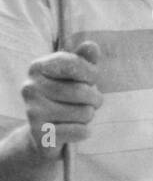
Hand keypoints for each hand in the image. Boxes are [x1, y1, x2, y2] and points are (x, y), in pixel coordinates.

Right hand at [22, 41, 102, 158]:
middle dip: (94, 99)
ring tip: (77, 115)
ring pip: (84, 112)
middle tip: (88, 103)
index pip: (73, 63)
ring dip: (89, 116)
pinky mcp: (41, 134)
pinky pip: (81, 131)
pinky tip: (73, 129)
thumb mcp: (77, 76)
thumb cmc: (66, 98)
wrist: (45, 133)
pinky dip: (84, 132)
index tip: (91, 79)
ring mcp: (33, 112)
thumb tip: (91, 46)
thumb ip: (85, 60)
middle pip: (82, 91)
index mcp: (38, 68)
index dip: (91, 73)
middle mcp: (30, 87)